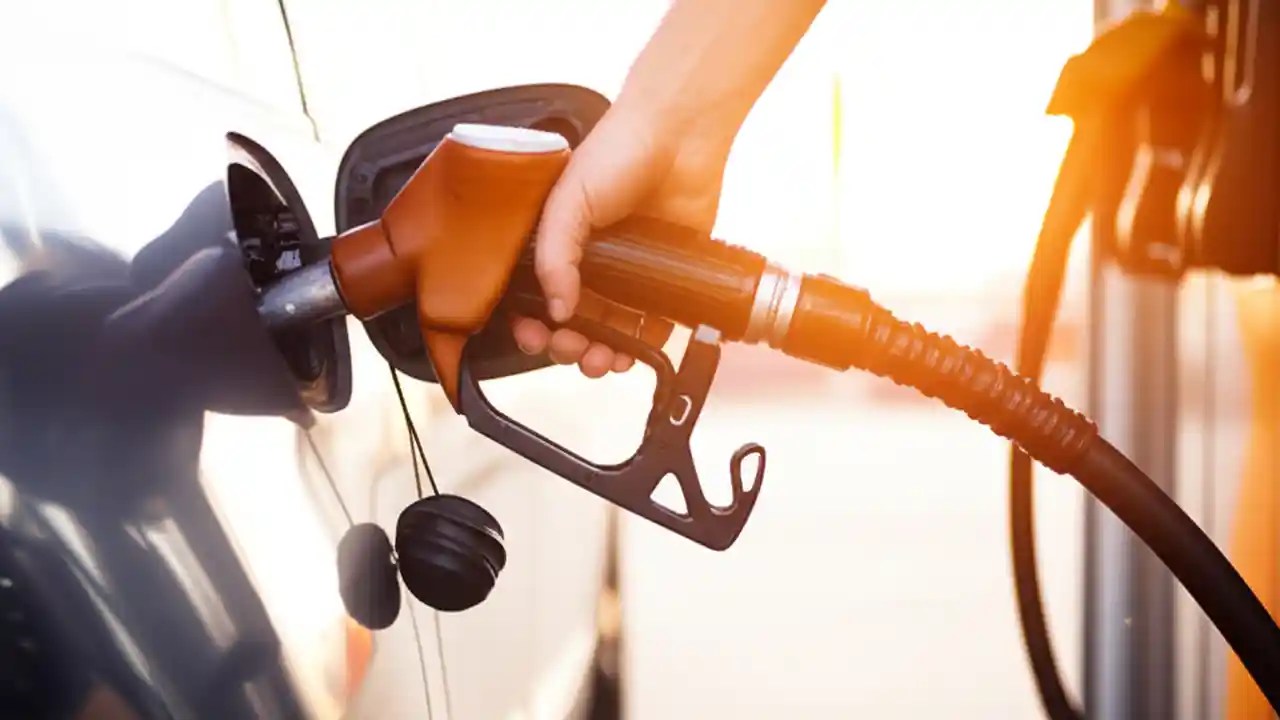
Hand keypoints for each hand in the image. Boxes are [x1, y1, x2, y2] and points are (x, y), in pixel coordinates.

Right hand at [511, 101, 734, 376]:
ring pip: (608, 332)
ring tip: (601, 361)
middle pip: (570, 323)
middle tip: (569, 348)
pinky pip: (651, 326)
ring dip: (601, 354)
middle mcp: (590, 263)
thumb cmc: (617, 152)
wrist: (679, 136)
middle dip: (565, 346)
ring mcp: (628, 274)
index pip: (534, 297)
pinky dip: (641, 346)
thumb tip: (557, 310)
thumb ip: (554, 256)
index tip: (533, 336)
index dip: (530, 323)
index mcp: (558, 244)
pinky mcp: (665, 280)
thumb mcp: (567, 202)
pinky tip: (633, 352)